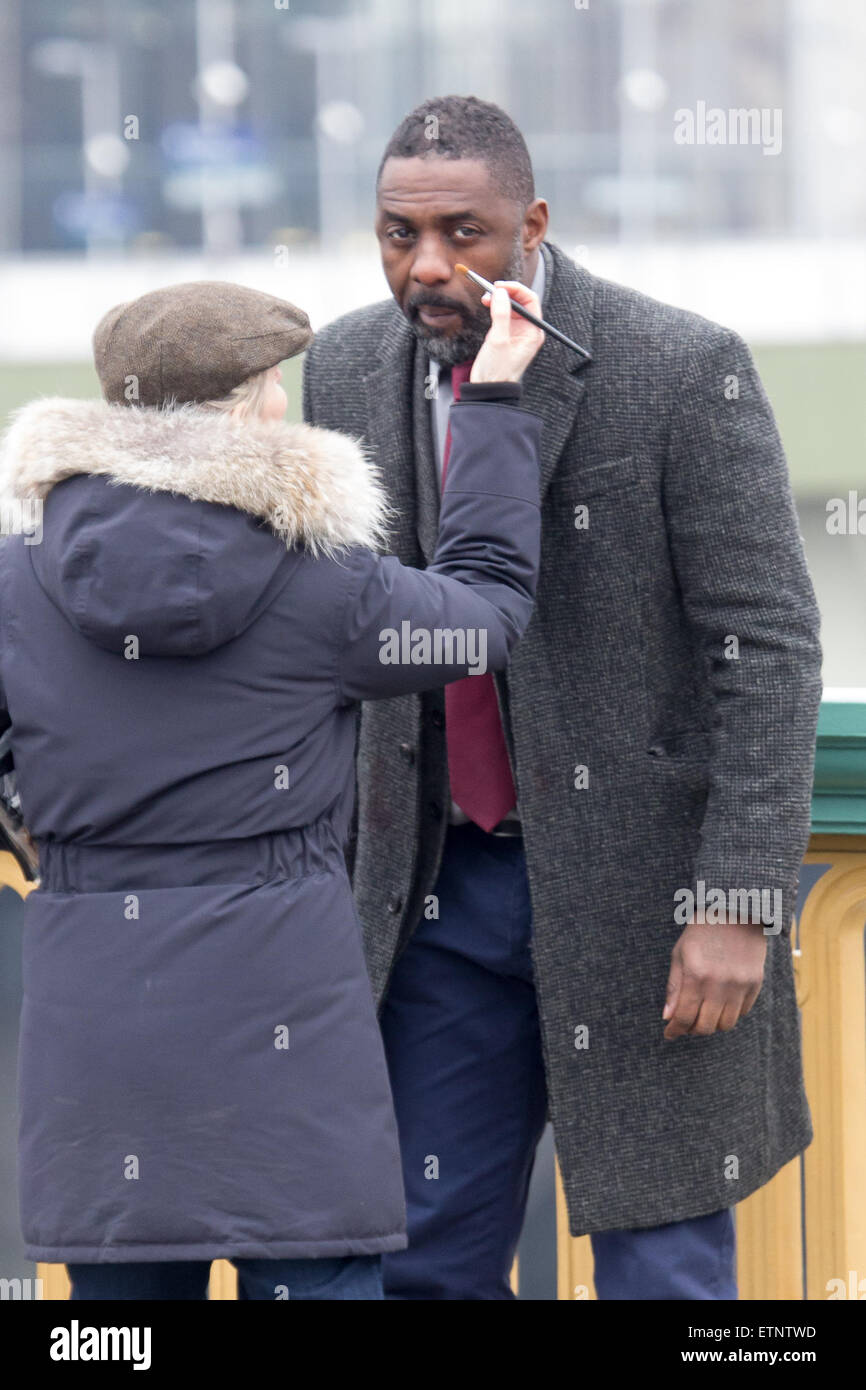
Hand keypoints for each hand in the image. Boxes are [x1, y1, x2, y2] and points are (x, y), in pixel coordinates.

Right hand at [471, 281, 544, 383]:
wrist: (488, 388)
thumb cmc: (497, 370)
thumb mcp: (498, 340)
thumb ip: (501, 314)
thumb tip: (500, 292)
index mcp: (533, 332)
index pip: (530, 301)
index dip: (515, 289)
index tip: (499, 286)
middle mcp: (528, 330)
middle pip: (521, 301)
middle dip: (506, 293)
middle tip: (490, 290)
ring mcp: (517, 331)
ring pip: (511, 305)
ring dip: (499, 298)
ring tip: (485, 298)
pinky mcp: (506, 333)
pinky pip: (503, 313)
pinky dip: (495, 306)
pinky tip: (486, 304)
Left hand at [662, 917, 765, 1039]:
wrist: (734, 911)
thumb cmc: (701, 932)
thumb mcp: (680, 955)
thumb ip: (674, 988)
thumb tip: (668, 1017)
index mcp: (696, 975)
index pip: (684, 1017)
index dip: (675, 1029)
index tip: (669, 1033)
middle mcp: (719, 983)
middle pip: (705, 1026)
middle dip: (692, 1029)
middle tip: (686, 1023)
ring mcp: (740, 985)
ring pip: (726, 1024)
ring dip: (712, 1023)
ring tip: (703, 1013)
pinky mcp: (755, 983)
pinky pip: (742, 1012)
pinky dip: (729, 1013)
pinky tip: (720, 1002)